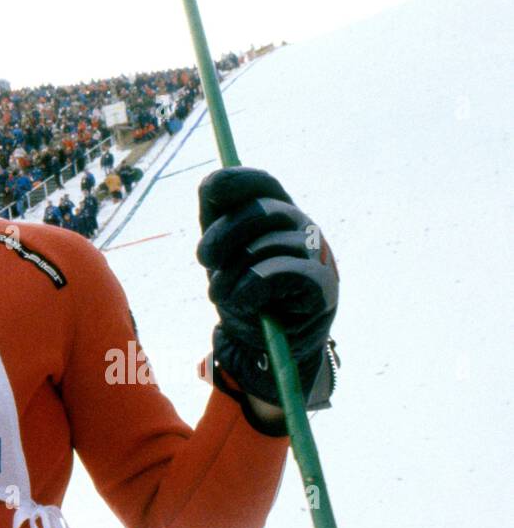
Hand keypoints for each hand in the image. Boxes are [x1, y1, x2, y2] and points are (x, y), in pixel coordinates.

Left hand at [196, 167, 338, 409]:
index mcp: (278, 214)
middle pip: (260, 210)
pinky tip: (244, 302)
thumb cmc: (242, 292)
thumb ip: (217, 217)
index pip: (262, 182)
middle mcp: (302, 227)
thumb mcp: (222, 253)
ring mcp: (317, 256)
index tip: (210, 194)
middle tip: (204, 260)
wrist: (263, 346)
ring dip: (232, 274)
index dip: (236, 181)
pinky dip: (251, 288)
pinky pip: (280, 273)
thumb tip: (211, 181)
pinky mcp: (323, 287)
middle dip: (222, 235)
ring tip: (223, 294)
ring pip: (265, 246)